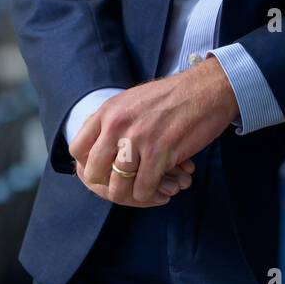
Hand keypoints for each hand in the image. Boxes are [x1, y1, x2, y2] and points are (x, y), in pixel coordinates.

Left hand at [69, 56, 239, 204]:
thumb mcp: (133, 101)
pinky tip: (164, 188)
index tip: (104, 171)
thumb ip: (114, 122)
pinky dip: (153, 194)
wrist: (207, 88)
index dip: (88, 166)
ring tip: (148, 191)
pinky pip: (143, 189)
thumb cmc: (174, 96)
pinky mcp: (160, 152)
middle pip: (94, 173)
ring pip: (118, 187)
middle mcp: (117, 124)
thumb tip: (101, 150)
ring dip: (134, 195)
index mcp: (108, 111)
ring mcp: (137, 139)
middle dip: (109, 185)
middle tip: (129, 185)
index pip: (77, 150)